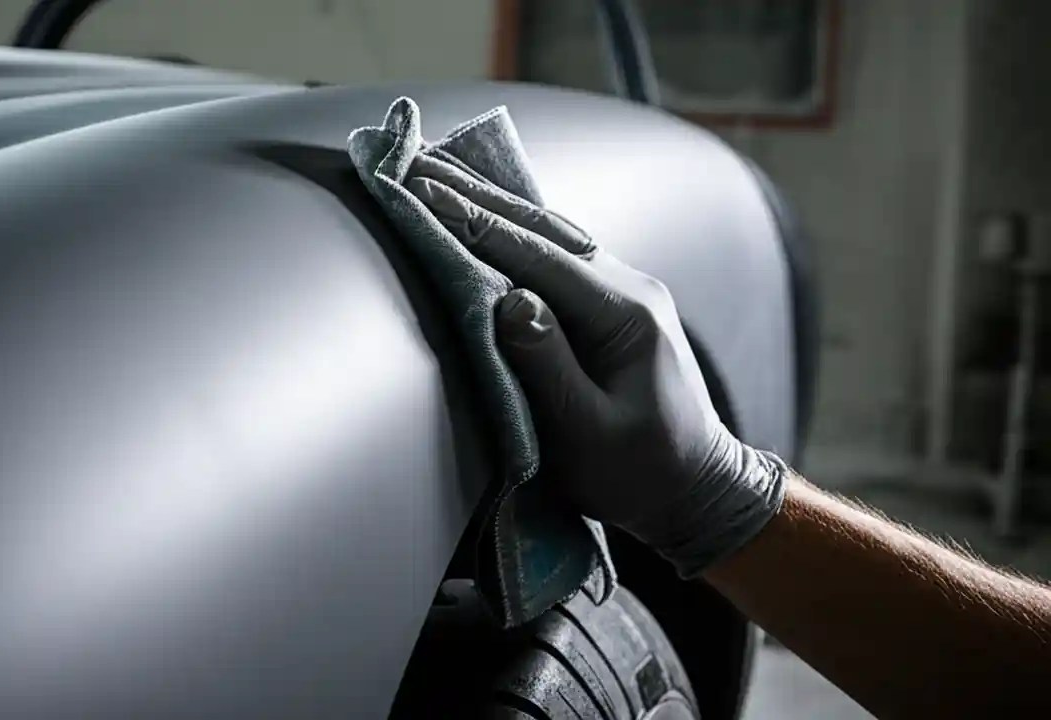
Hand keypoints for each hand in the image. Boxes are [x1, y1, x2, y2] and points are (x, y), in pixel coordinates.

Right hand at [406, 159, 785, 576]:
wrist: (695, 488)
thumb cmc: (638, 473)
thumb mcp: (589, 434)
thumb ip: (549, 366)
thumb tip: (510, 299)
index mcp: (625, 315)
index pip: (538, 257)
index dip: (477, 225)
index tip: (421, 194)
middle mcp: (630, 287)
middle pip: (543, 227)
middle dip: (475, 194)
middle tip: (414, 162)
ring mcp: (625, 289)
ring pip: (550, 232)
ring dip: (492, 203)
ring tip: (437, 172)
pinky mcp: (612, 301)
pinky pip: (557, 251)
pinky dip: (513, 227)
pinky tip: (486, 207)